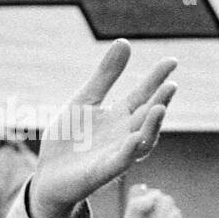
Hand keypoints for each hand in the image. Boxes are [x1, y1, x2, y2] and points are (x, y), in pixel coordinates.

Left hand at [29, 40, 176, 217]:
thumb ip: (104, 76)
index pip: (142, 94)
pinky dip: (129, 150)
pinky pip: (121, 162)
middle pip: (147, 116)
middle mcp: (124, 134)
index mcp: (120, 116)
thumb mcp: (83, 101)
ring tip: (159, 108)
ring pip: (142, 140)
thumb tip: (124, 41)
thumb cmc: (68, 140)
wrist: (47, 176)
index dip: (156, 79)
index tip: (171, 60)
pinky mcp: (103, 172)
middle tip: (171, 84)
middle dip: (160, 101)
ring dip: (151, 125)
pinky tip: (135, 138)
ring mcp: (116, 154)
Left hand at [115, 184, 201, 217]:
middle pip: (157, 194)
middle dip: (152, 208)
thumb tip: (154, 193)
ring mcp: (166, 217)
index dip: (142, 197)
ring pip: (168, 201)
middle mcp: (152, 210)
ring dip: (160, 215)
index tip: (138, 212)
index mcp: (137, 209)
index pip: (141, 190)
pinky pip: (176, 214)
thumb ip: (136, 207)